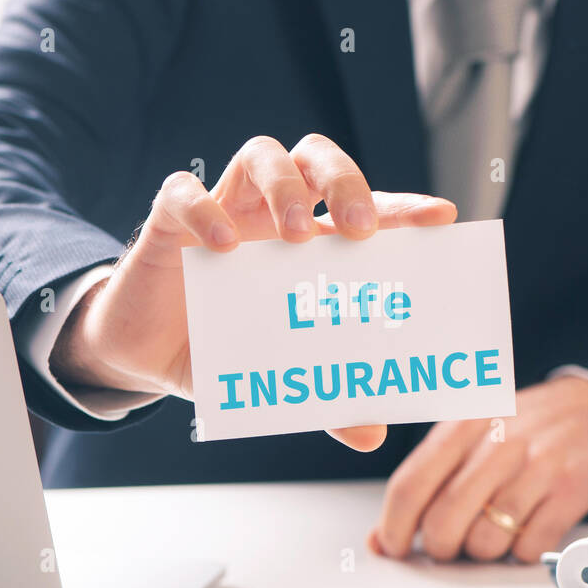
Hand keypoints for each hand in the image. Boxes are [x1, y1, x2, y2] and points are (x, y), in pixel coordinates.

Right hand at [49, 133, 456, 451]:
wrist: (145, 355)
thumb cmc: (222, 346)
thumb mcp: (274, 371)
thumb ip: (323, 396)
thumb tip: (372, 433)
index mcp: (310, 242)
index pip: (366, 208)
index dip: (404, 207)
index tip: (442, 218)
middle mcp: (270, 213)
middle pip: (315, 158)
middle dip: (345, 181)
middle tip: (358, 228)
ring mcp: (222, 209)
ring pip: (260, 154)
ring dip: (285, 185)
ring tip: (297, 233)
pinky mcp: (169, 222)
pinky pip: (183, 193)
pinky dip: (204, 209)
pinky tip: (222, 245)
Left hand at [369, 377, 587, 560]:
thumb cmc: (522, 431)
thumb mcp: (467, 440)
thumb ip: (423, 484)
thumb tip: (380, 540)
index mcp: (461, 425)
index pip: (410, 486)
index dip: (394, 527)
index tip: (394, 547)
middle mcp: (497, 442)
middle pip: (443, 522)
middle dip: (441, 548)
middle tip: (451, 545)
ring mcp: (536, 465)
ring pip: (485, 541)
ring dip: (484, 551)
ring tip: (495, 530)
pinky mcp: (571, 489)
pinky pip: (530, 548)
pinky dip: (523, 551)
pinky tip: (527, 528)